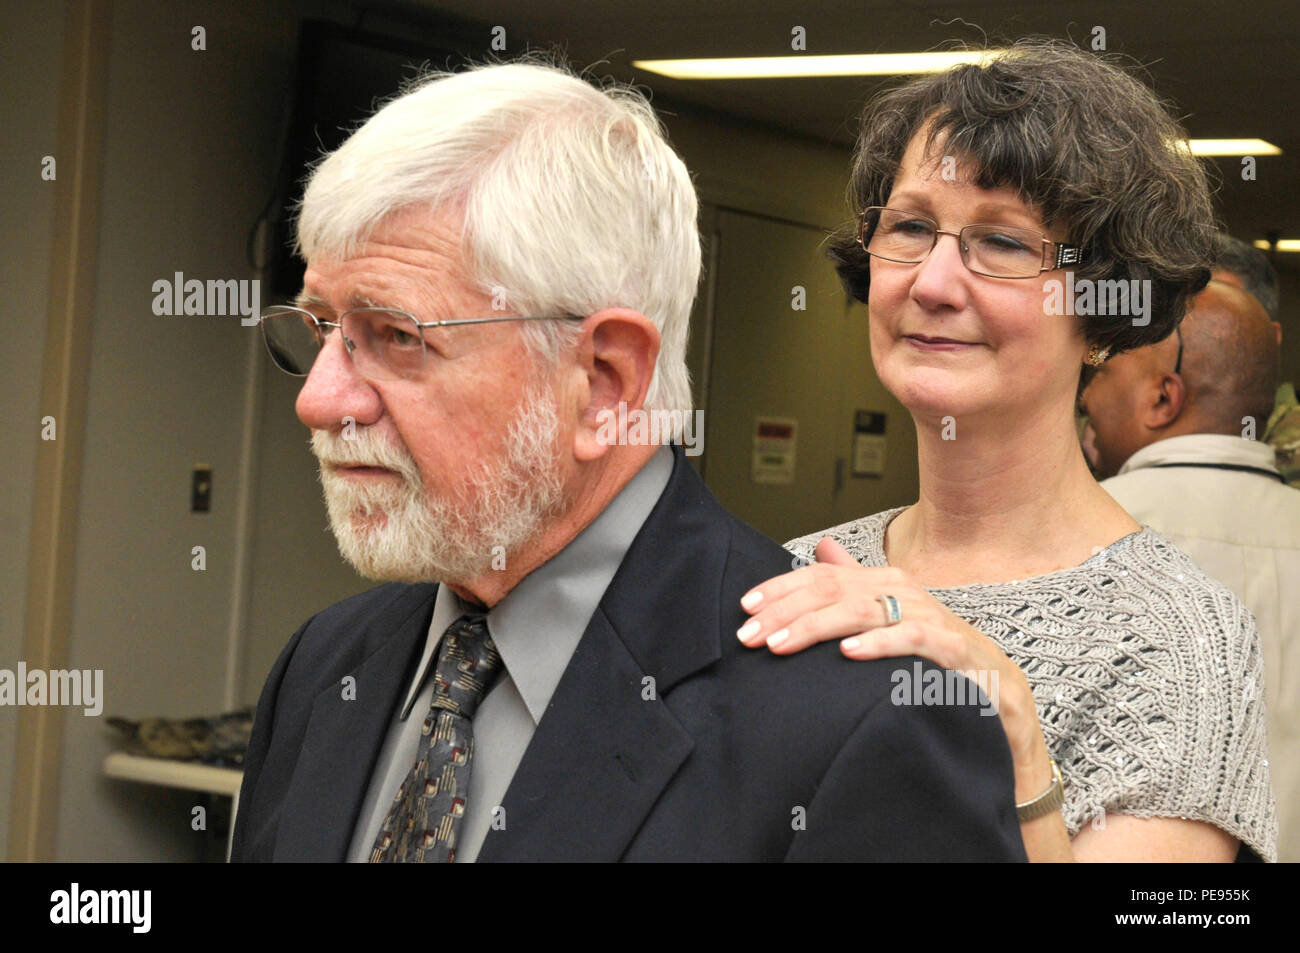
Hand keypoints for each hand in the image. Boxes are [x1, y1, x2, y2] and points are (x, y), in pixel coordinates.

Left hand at [738, 537, 1046, 772]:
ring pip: (863, 610)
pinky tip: (848, 653)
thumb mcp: (888, 619)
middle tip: (749, 636)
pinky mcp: (953, 648)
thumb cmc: (936, 658)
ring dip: (816, 627)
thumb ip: (854, 585)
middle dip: (785, 611)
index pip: (822, 577)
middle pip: (833, 590)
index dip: (780, 589)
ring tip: (782, 644)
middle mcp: (903, 591)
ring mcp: (929, 617)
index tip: (745, 609)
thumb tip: (821, 549)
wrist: (999, 696)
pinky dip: (878, 644)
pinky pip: (911, 639)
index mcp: (884, 582)